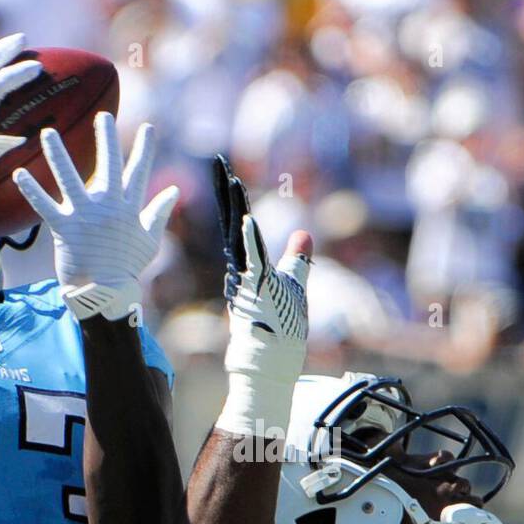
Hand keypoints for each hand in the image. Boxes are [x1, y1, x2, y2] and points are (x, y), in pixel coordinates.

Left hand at [14, 113, 178, 321]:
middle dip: (106, 138)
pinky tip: (21, 173)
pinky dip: (32, 190)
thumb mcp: (149, 240)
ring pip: (70, 178)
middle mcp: (108, 206)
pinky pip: (45, 205)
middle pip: (108, 165)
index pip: (138, 172)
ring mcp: (85, 216)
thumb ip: (159, 213)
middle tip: (103, 115)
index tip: (149, 128)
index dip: (144, 149)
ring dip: (58, 154)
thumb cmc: (127, 268)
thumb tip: (173, 191)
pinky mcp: (64, 228)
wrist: (106, 293)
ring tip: (48, 132)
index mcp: (128, 208)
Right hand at [212, 155, 310, 388]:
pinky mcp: (255, 291)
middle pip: (232, 222)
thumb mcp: (293, 284)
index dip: (234, 198)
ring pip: (237, 236)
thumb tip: (305, 232)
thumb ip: (298, 258)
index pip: (239, 225)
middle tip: (218, 161)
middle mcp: (241, 269)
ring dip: (236, 207)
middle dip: (225, 192)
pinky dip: (250, 241)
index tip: (227, 173)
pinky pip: (252, 261)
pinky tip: (248, 218)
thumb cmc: (280, 328)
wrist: (271, 362)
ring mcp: (246, 280)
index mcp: (247, 266)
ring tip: (229, 177)